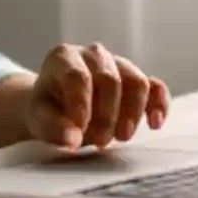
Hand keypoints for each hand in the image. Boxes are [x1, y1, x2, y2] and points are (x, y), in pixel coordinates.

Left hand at [25, 43, 169, 149]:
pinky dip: (159, 104)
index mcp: (64, 57)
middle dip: (107, 115)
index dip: (81, 104)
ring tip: (122, 138)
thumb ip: (52, 126)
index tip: (79, 130)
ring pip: (136, 82)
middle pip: (110, 80)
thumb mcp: (39, 118)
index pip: (78, 76)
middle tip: (100, 142)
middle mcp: (93, 55)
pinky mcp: (135, 79)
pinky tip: (155, 123)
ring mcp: (117, 64)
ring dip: (132, 113)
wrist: (57, 108)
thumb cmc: (47, 109)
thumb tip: (72, 138)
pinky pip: (155, 87)